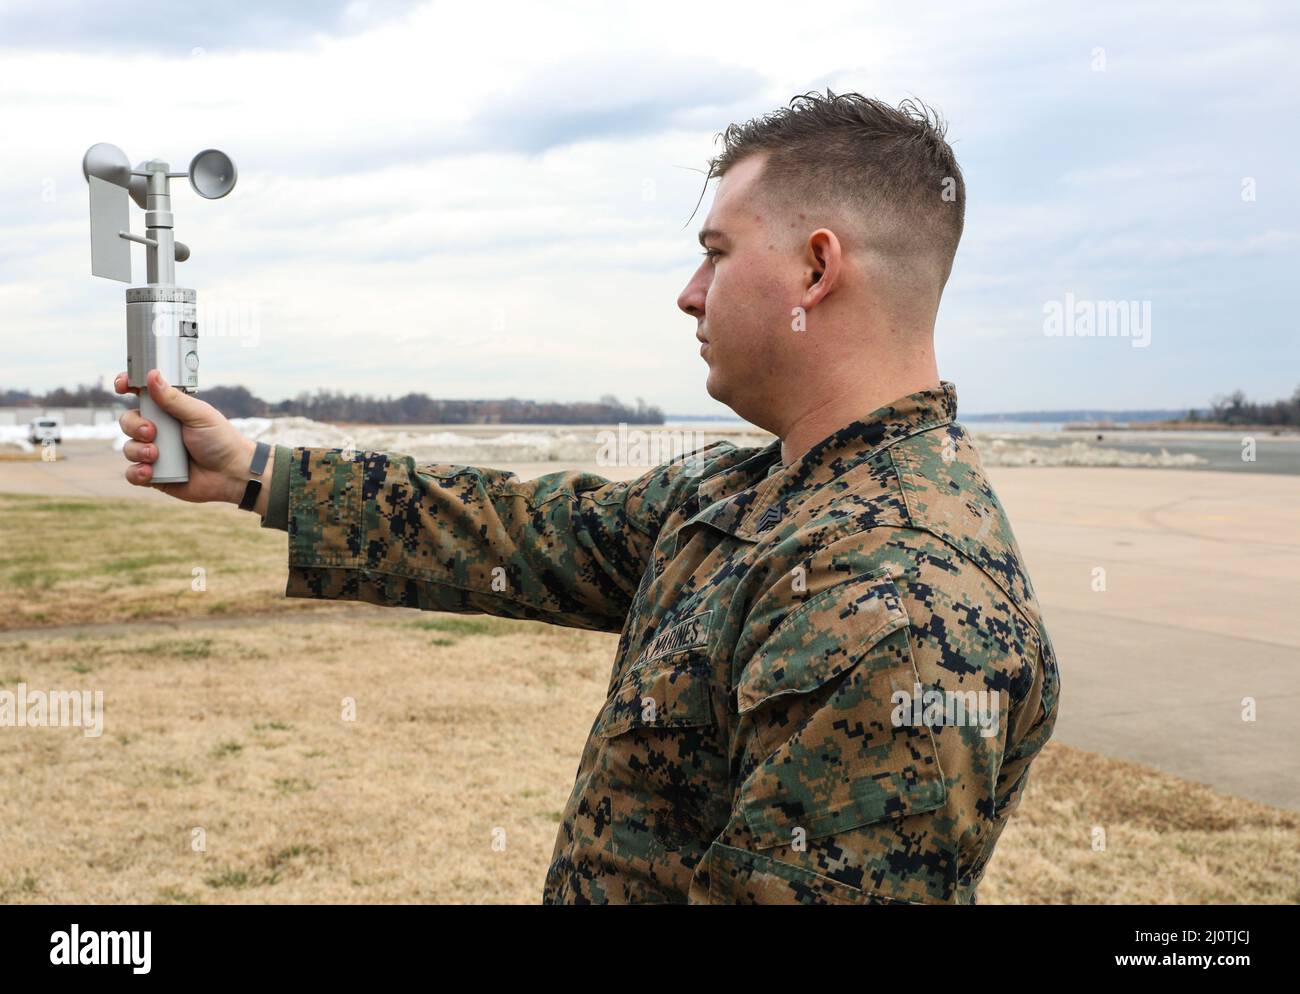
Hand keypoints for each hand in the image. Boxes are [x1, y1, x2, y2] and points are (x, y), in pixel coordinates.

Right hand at [115, 369, 256, 505]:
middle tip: (151, 432)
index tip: (121, 385)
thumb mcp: (199, 415)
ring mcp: (154, 452)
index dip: (126, 386)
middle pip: (128, 421)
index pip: (140, 394)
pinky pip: (132, 473)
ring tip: (156, 455)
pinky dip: (137, 473)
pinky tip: (150, 472)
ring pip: (128, 447)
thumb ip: (174, 399)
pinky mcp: (154, 475)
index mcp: (168, 411)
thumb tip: (152, 374)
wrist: (232, 473)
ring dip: (138, 450)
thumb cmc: (220, 440)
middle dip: (134, 425)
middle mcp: (158, 430)